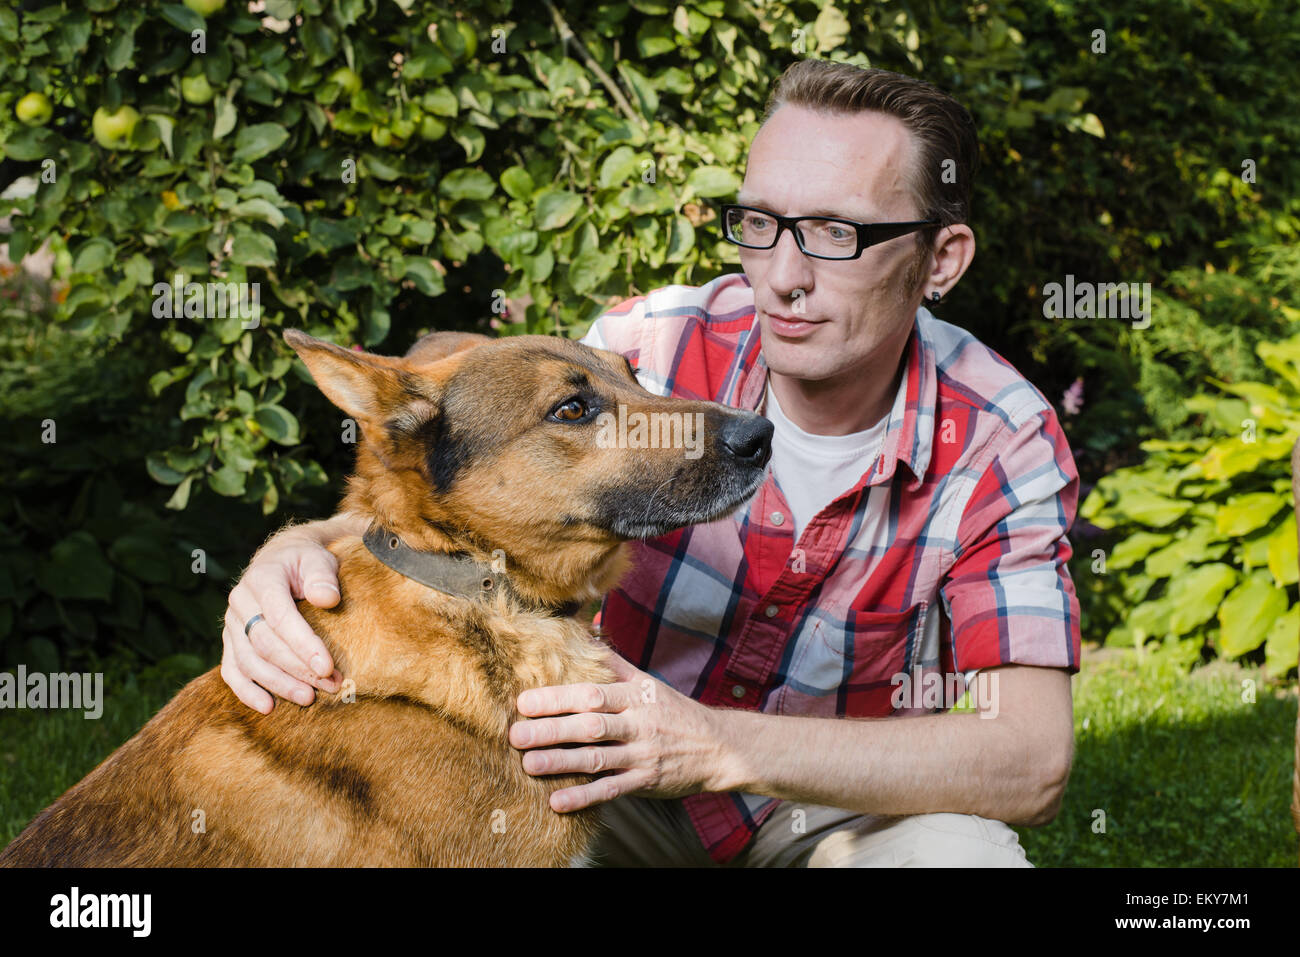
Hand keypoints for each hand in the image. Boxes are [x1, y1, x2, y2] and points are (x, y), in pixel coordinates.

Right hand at [221, 520, 352, 712]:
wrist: (282, 559)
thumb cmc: (306, 562)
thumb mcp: (318, 558)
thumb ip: (322, 576)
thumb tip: (327, 599)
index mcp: (262, 579)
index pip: (280, 617)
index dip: (303, 644)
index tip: (328, 667)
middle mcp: (241, 602)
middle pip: (265, 644)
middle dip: (297, 669)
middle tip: (329, 686)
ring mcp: (232, 623)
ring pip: (248, 661)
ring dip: (278, 683)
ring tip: (308, 698)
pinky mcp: (231, 641)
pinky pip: (231, 670)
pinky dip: (246, 691)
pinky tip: (267, 707)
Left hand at [508, 653, 732, 811]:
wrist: (718, 746)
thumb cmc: (673, 711)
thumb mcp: (647, 682)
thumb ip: (613, 661)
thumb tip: (582, 629)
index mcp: (635, 696)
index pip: (592, 694)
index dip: (558, 698)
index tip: (524, 702)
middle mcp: (639, 723)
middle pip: (591, 726)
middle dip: (551, 730)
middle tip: (515, 734)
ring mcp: (643, 754)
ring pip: (598, 758)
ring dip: (561, 763)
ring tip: (528, 765)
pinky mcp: (647, 782)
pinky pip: (612, 790)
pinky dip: (584, 796)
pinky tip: (557, 801)